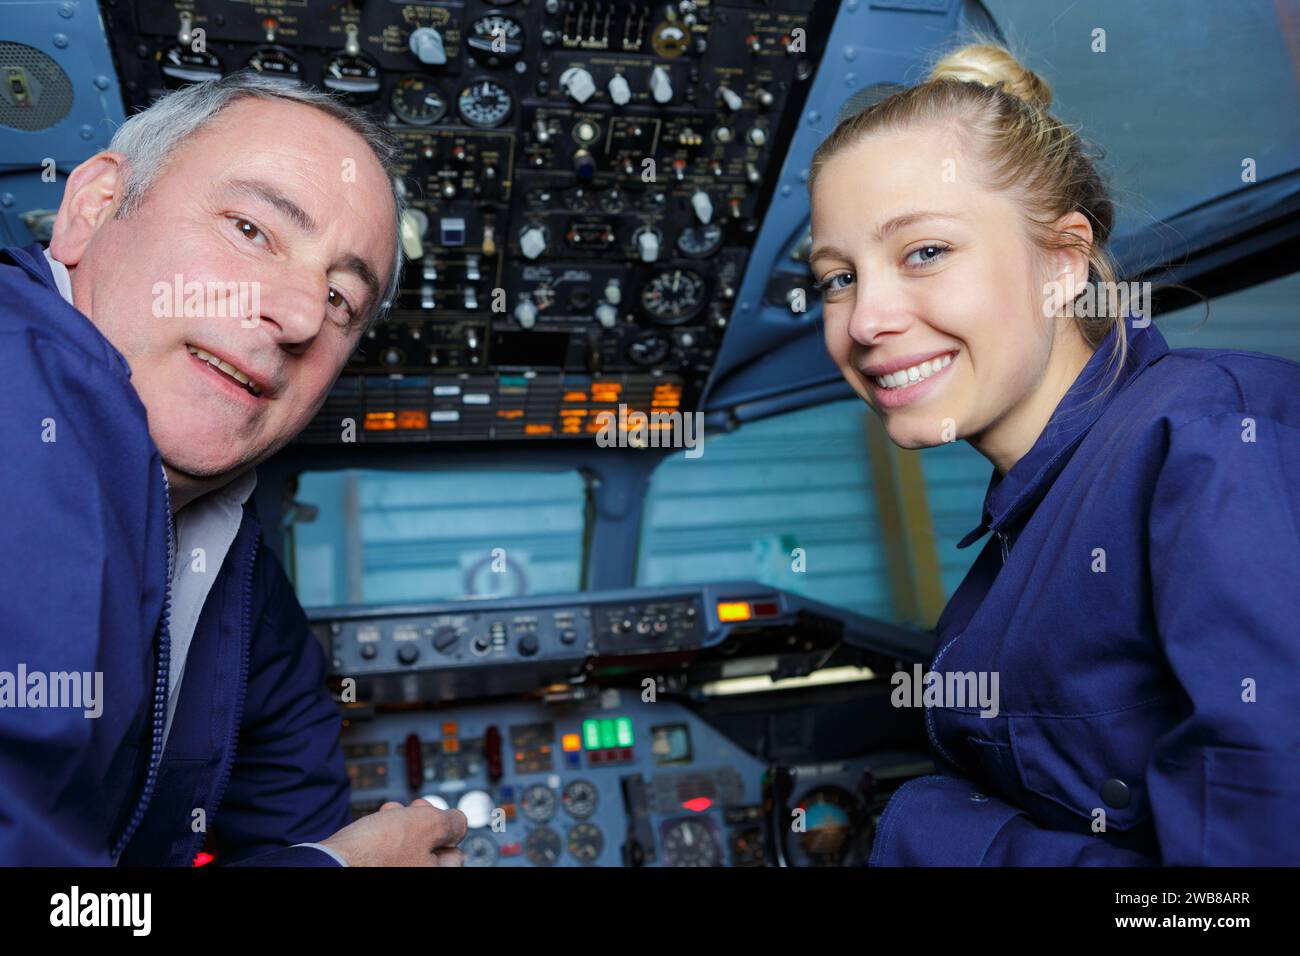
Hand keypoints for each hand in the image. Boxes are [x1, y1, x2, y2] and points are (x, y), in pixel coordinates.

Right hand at [320, 799, 467, 865]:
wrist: (331, 862)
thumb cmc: (377, 850)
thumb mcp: (427, 825)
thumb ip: (451, 822)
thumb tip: (460, 823)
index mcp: (433, 875)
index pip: (455, 855)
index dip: (448, 828)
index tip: (439, 814)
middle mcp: (414, 878)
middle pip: (429, 849)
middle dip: (423, 821)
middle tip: (416, 807)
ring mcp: (392, 875)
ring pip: (406, 847)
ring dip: (403, 823)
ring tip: (393, 811)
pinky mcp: (372, 870)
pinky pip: (386, 852)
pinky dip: (385, 834)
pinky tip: (380, 820)